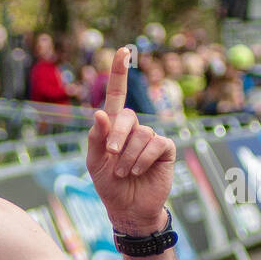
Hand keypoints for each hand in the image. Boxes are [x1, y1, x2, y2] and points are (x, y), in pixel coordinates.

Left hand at [87, 48, 174, 234]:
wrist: (128, 208)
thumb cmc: (109, 186)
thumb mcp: (95, 163)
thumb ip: (96, 139)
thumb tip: (100, 112)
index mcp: (113, 128)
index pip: (116, 95)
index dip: (119, 73)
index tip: (122, 51)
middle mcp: (133, 128)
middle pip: (127, 116)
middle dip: (116, 137)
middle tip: (110, 156)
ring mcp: (150, 138)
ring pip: (140, 134)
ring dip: (127, 157)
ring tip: (124, 173)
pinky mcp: (165, 149)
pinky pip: (155, 144)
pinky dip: (142, 158)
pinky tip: (138, 171)